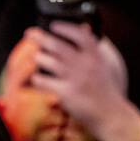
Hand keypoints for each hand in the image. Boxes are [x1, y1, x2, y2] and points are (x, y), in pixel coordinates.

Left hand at [27, 23, 139, 140]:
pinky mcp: (66, 94)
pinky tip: (36, 78)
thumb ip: (92, 46)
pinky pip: (44, 82)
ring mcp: (75, 79)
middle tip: (29, 34)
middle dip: (41, 38)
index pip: (79, 35)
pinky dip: (37, 78)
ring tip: (36, 57)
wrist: (109, 115)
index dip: (65, 28)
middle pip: (58, 46)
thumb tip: (84, 26)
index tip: (53, 25)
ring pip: (49, 62)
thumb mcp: (103, 64)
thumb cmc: (104, 90)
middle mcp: (85, 65)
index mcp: (95, 56)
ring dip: (39, 57)